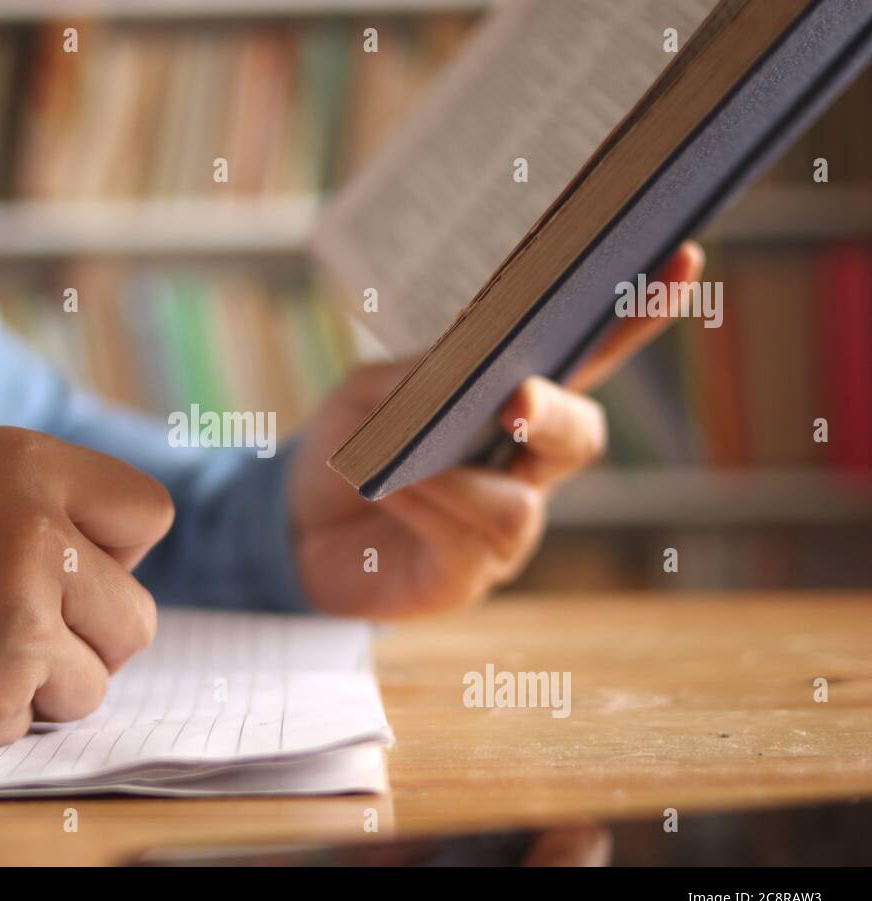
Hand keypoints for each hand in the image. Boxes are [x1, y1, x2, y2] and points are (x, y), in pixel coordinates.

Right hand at [0, 427, 172, 757]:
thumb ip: (39, 508)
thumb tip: (112, 564)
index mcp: (27, 466)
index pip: (147, 513)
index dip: (117, 551)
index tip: (82, 569)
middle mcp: (38, 534)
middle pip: (137, 615)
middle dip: (89, 636)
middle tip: (20, 628)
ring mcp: (22, 616)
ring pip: (94, 680)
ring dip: (40, 682)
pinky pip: (34, 720)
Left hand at [290, 242, 704, 616]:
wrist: (289, 525)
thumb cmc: (344, 449)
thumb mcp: (374, 394)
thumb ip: (428, 375)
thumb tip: (478, 356)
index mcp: (511, 403)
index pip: (586, 358)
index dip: (635, 317)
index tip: (680, 259)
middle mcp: (524, 466)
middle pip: (581, 436)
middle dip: (554, 414)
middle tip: (516, 400)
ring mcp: (503, 525)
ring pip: (526, 502)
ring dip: (462, 476)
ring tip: (402, 465)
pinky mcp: (469, 574)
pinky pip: (473, 540)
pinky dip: (432, 506)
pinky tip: (391, 490)